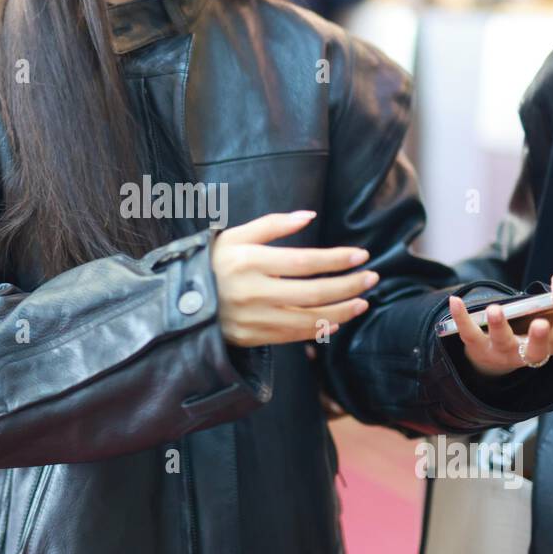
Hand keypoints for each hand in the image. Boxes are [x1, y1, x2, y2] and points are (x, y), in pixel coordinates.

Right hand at [210, 210, 379, 347]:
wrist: (180, 301)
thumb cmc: (213, 262)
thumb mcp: (236, 235)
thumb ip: (273, 224)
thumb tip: (309, 216)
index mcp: (250, 262)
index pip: (305, 262)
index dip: (337, 259)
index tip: (361, 255)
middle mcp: (254, 293)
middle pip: (314, 293)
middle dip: (349, 286)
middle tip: (372, 277)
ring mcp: (255, 319)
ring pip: (310, 319)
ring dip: (342, 312)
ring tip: (363, 301)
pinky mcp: (254, 338)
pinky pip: (296, 336)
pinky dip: (321, 328)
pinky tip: (338, 320)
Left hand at [447, 274, 552, 377]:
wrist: (496, 361)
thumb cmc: (531, 332)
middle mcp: (530, 353)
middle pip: (539, 350)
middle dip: (539, 336)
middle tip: (538, 321)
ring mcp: (503, 353)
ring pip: (502, 343)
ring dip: (499, 326)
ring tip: (495, 308)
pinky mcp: (477, 348)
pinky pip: (469, 333)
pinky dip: (460, 316)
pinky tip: (454, 299)